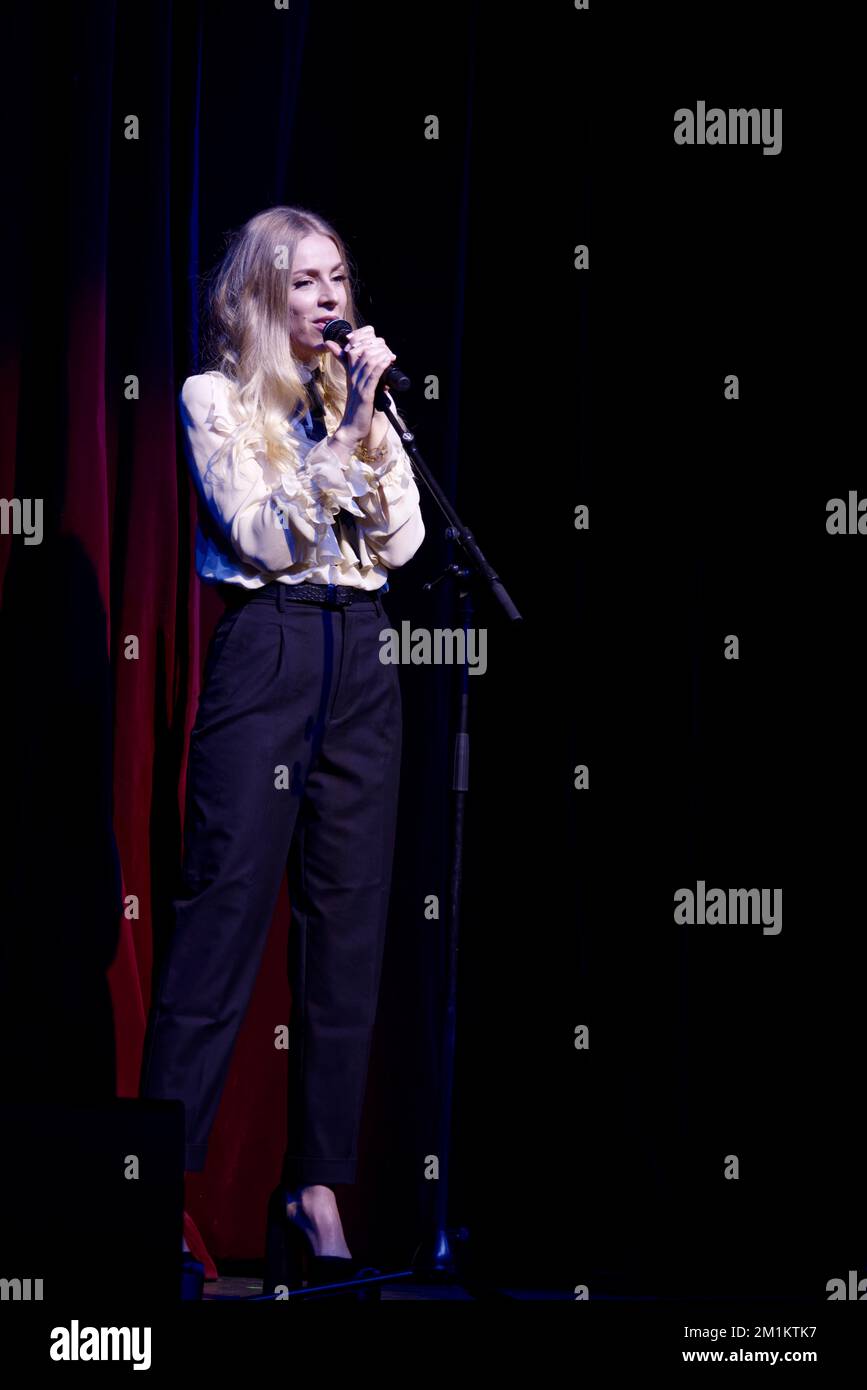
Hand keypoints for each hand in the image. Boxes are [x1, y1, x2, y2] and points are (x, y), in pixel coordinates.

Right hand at [322, 325, 395, 445]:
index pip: (355, 344)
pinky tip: (388, 361)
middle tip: (388, 352)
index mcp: (350, 371)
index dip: (367, 338)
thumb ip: (363, 375)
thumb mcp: (356, 385)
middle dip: (378, 345)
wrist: (352, 427)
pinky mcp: (365, 394)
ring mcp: (358, 384)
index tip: (380, 345)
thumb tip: (362, 367)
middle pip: (363, 349)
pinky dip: (382, 365)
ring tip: (390, 356)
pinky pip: (373, 375)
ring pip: (369, 359)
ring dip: (382, 354)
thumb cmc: (357, 407)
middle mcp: (353, 375)